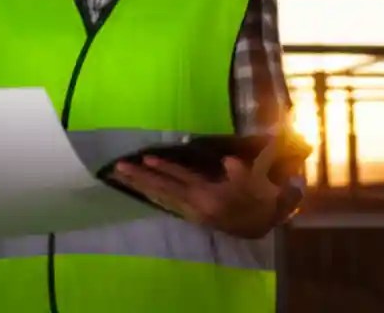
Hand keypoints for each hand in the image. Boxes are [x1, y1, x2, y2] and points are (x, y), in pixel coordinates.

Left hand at [111, 139, 281, 238]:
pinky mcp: (193, 215)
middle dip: (140, 179)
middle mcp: (194, 206)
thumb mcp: (253, 182)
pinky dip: (155, 195)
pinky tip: (145, 190)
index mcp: (207, 197)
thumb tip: (227, 162)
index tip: (143, 158)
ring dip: (143, 187)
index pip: (178, 180)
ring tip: (124, 177)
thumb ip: (238, 171)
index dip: (162, 168)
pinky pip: (169, 203)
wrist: (265, 224)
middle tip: (118, 169)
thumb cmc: (260, 199)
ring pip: (162, 198)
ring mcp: (192, 213)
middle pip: (162, 190)